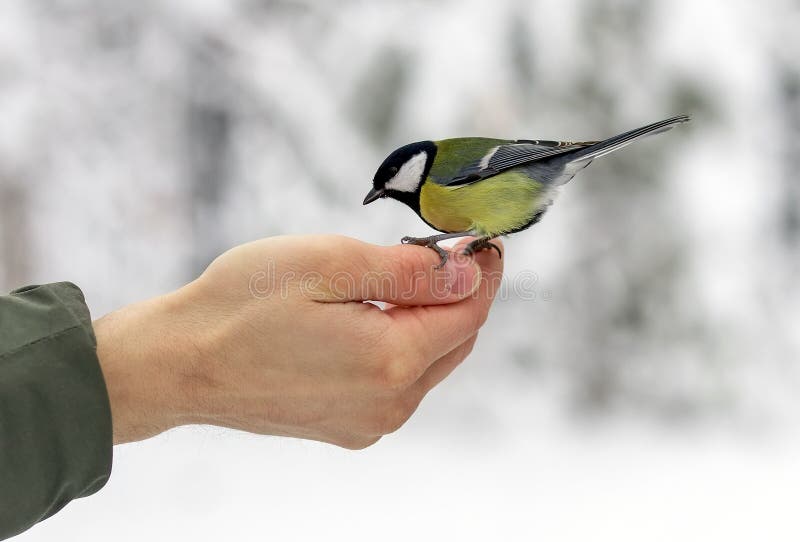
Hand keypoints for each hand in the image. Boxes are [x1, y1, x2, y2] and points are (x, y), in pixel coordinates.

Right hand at [94, 235, 503, 447]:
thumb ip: (411, 271)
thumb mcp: (331, 263)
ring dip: (426, 320)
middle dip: (457, 295)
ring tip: (395, 279)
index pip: (470, 314)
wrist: (179, 363)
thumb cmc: (242, 304)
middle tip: (440, 250)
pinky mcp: (346, 427)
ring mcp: (368, 423)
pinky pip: (396, 383)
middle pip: (454, 342)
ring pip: (428, 363)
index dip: (483, 273)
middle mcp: (390, 404)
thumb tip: (468, 274)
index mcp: (392, 362)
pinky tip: (368, 319)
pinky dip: (398, 346)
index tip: (482, 239)